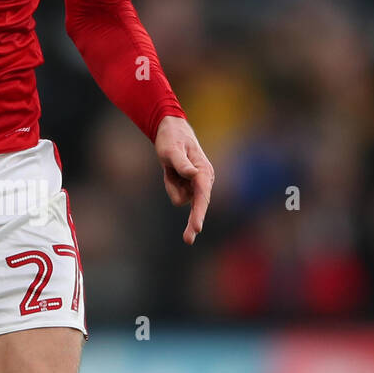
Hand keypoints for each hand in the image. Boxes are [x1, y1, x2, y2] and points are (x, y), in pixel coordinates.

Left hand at [154, 116, 213, 243]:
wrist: (171, 131)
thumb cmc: (172, 139)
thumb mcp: (172, 150)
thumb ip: (182, 164)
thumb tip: (194, 174)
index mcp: (203, 171)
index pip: (202, 196)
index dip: (199, 213)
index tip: (197, 228)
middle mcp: (204, 179)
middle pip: (198, 205)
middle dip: (194, 220)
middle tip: (187, 240)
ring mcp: (197, 184)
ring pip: (180, 198)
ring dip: (171, 185)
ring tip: (169, 168)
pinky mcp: (190, 186)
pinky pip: (176, 193)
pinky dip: (170, 184)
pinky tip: (171, 171)